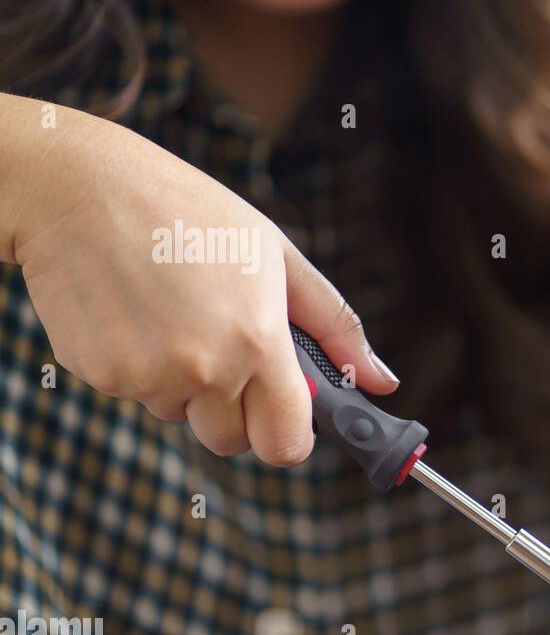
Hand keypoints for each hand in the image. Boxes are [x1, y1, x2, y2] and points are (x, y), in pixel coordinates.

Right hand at [4, 96, 397, 464]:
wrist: (81, 189)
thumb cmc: (192, 214)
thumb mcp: (279, 257)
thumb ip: (336, 328)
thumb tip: (383, 381)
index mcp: (258, 343)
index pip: (287, 445)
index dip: (290, 435)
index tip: (288, 415)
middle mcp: (204, 370)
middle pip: (234, 441)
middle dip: (238, 411)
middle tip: (227, 348)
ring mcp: (146, 377)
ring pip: (182, 416)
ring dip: (186, 385)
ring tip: (175, 313)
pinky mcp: (99, 375)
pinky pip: (137, 395)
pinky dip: (140, 367)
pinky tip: (136, 312)